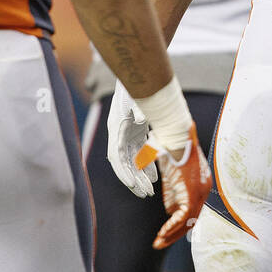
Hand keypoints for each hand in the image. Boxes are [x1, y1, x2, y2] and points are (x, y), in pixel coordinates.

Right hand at [106, 83, 157, 198]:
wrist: (135, 77)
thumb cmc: (132, 88)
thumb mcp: (134, 97)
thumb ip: (138, 108)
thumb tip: (142, 119)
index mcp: (116, 130)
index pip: (117, 157)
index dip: (123, 171)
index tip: (132, 184)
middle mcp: (120, 135)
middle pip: (125, 163)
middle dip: (134, 180)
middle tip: (145, 194)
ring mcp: (127, 135)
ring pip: (133, 161)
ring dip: (140, 176)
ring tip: (149, 191)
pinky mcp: (136, 133)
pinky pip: (141, 153)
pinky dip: (147, 164)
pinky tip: (155, 177)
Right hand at [141, 123, 211, 248]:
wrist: (177, 139)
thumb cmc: (172, 150)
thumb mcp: (172, 174)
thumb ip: (172, 191)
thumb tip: (169, 209)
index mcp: (202, 184)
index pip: (193, 210)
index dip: (178, 223)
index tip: (166, 232)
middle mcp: (204, 190)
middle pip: (191, 220)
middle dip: (175, 234)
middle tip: (160, 243)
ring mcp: (200, 193)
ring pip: (187, 221)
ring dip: (171, 234)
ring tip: (158, 242)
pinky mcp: (192, 193)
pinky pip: (182, 217)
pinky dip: (171, 226)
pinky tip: (161, 233)